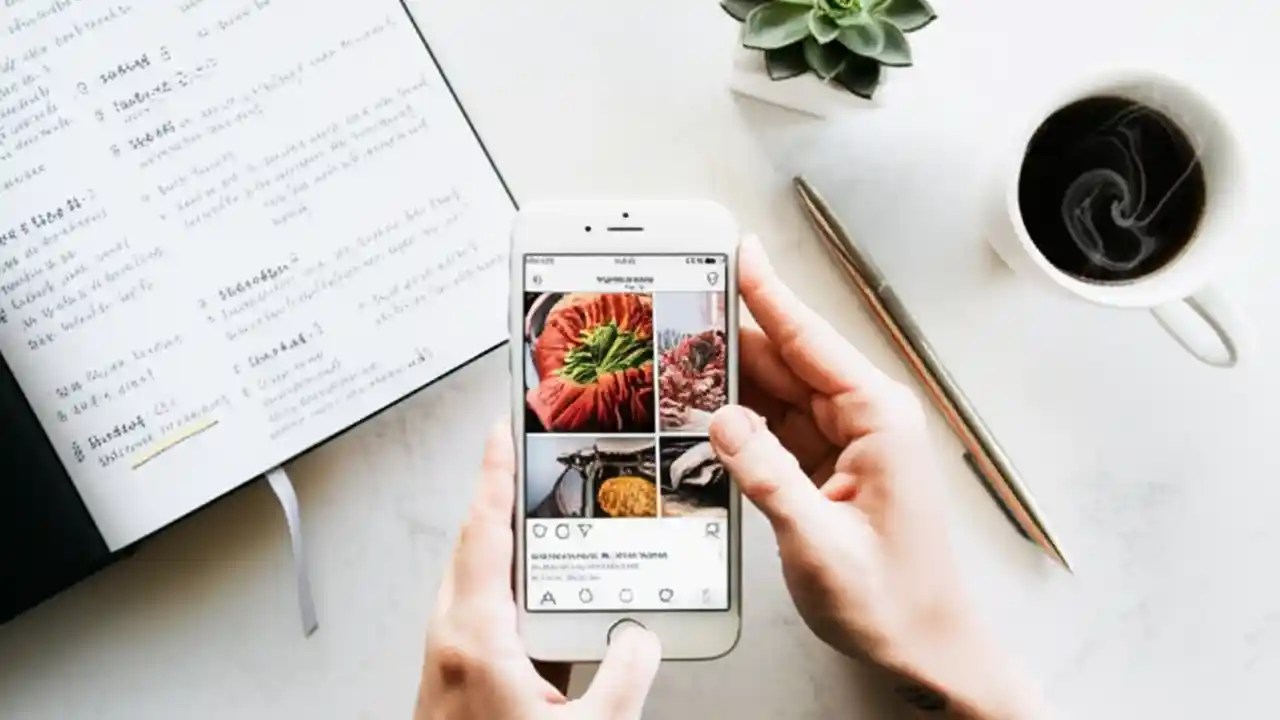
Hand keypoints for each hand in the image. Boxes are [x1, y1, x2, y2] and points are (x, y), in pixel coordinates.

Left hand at [416, 424, 661, 719]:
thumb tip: (642, 639)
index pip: (486, 532)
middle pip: (473, 544)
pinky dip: (505, 583)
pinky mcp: (454, 676)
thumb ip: (625, 677)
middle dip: (499, 496)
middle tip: (525, 459)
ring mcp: (448, 657)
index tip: (503, 430)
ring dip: (501, 539)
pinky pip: (478, 608)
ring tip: (539, 516)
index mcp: (476, 638)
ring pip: (472, 575)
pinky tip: (538, 596)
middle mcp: (452, 638)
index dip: (496, 475)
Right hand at [709, 238, 1042, 717]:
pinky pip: (777, 426)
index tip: (740, 252)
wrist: (924, 645)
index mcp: (878, 420)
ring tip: (677, 362)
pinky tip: (707, 412)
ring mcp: (847, 441)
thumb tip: (723, 422)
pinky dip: (742, 418)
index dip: (769, 294)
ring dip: (732, 381)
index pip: (811, 341)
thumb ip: (769, 478)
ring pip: (778, 392)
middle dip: (733, 338)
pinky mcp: (830, 465)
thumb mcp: (822, 543)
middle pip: (787, 360)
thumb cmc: (895, 601)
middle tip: (677, 315)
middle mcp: (865, 420)